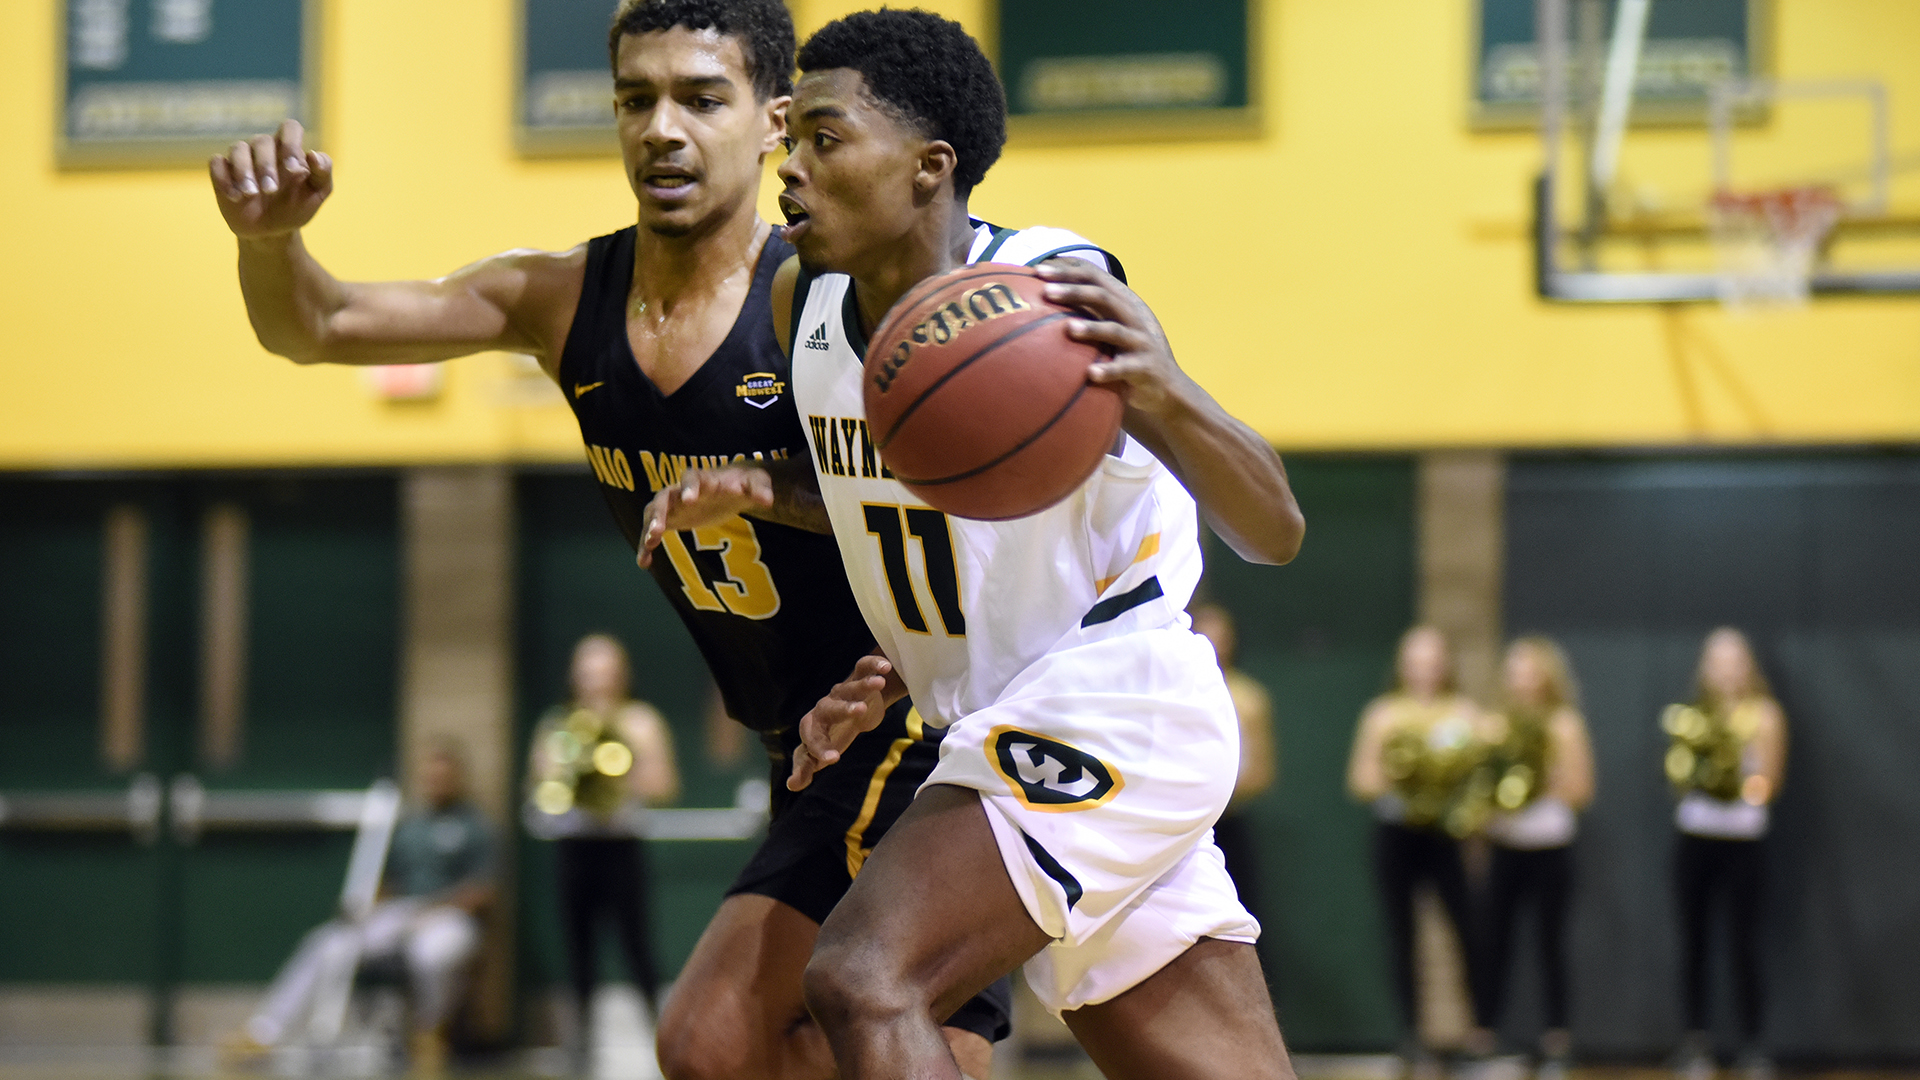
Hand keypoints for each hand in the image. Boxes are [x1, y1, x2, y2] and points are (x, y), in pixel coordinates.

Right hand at [210, 118, 333, 238]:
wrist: (272, 232)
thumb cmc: (297, 207)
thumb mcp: (318, 193)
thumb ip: (323, 172)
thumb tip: (313, 155)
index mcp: (288, 149)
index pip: (290, 128)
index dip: (291, 143)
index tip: (294, 169)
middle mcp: (264, 149)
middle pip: (261, 141)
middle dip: (266, 166)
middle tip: (271, 191)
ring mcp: (242, 158)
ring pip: (237, 148)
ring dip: (244, 171)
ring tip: (251, 194)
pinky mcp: (222, 171)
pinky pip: (217, 163)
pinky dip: (224, 178)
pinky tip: (235, 196)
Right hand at [636, 467, 774, 567]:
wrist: (735, 487)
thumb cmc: (744, 483)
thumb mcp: (757, 483)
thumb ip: (760, 490)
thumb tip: (768, 501)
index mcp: (704, 479)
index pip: (692, 478)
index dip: (690, 488)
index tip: (690, 500)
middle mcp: (682, 490)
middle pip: (664, 497)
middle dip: (659, 512)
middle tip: (658, 530)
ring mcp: (674, 504)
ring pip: (654, 513)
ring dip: (649, 527)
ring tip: (649, 544)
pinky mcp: (671, 519)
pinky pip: (653, 532)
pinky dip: (647, 546)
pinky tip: (644, 564)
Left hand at [789, 655, 892, 790]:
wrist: (851, 713)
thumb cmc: (832, 735)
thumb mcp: (818, 753)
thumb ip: (806, 766)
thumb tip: (792, 784)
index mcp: (812, 726)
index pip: (813, 738)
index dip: (821, 748)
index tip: (835, 758)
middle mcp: (826, 706)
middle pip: (831, 707)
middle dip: (845, 708)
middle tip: (860, 710)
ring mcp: (842, 691)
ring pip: (850, 686)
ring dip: (864, 683)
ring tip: (879, 682)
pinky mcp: (857, 678)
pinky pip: (862, 667)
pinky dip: (873, 665)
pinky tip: (886, 667)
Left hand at [1037, 260, 1192, 420]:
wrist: (1166, 387)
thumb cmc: (1124, 354)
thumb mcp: (1108, 329)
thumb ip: (1083, 313)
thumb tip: (1039, 302)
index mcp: (1120, 303)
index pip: (1093, 278)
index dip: (1067, 271)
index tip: (1038, 270)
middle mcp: (1132, 317)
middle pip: (1102, 296)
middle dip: (1074, 291)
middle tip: (1046, 292)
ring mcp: (1140, 341)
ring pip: (1115, 330)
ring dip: (1092, 328)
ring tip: (1069, 328)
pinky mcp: (1145, 367)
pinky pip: (1125, 368)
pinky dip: (1109, 370)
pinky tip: (1091, 374)